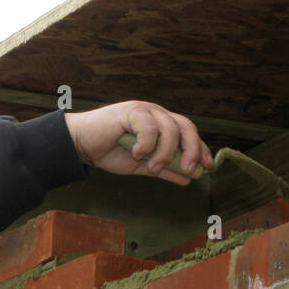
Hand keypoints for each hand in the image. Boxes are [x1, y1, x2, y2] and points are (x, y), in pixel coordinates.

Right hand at [64, 101, 212, 183]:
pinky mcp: (131, 111)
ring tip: (152, 166)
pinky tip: (136, 154)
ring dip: (165, 152)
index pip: (189, 133)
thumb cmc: (109, 152)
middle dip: (191, 150)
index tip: (207, 167)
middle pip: (186, 127)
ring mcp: (144, 110)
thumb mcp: (141, 166)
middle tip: (187, 170)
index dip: (201, 149)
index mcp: (161, 124)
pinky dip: (147, 144)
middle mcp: (156, 114)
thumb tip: (187, 179)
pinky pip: (149, 127)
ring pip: (170, 129)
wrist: (82, 146)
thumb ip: (163, 170)